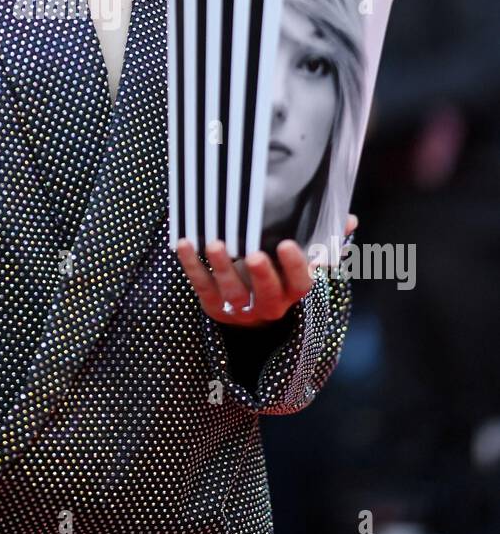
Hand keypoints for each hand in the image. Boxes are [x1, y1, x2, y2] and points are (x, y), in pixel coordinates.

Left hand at [177, 214, 357, 327]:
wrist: (247, 314)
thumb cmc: (277, 276)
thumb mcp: (299, 262)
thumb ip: (323, 241)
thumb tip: (349, 219)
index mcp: (292, 291)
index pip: (301, 283)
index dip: (295, 267)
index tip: (288, 245)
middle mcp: (268, 303)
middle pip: (268, 293)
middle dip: (262, 274)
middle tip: (254, 253)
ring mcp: (239, 307)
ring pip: (231, 291)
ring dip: (222, 266)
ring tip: (215, 243)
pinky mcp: (212, 305)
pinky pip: (201, 286)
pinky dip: (191, 265)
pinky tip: (184, 243)